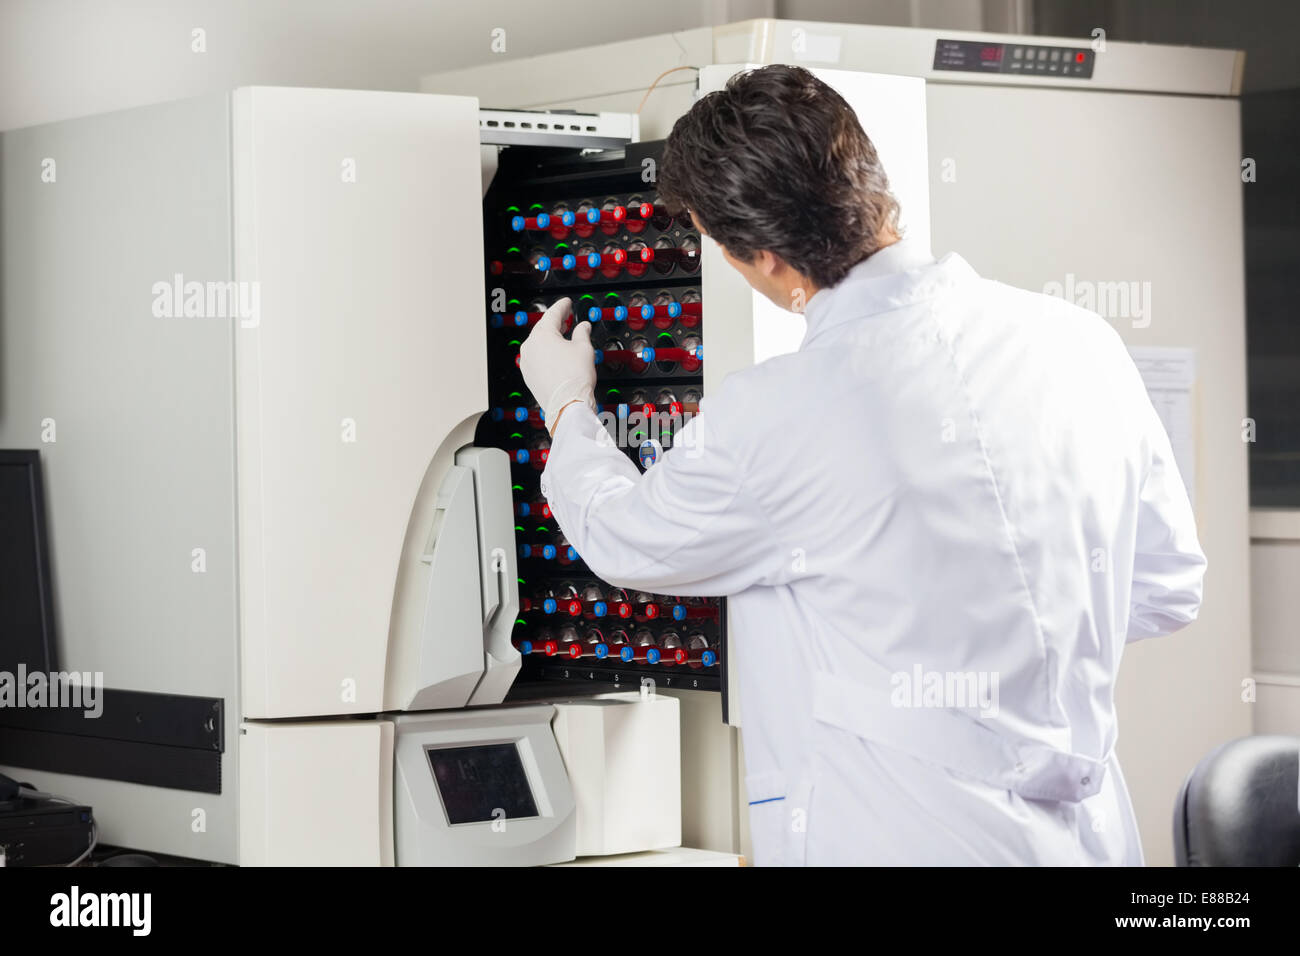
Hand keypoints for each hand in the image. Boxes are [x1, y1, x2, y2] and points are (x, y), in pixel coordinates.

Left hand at [518, 297, 596, 435]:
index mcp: (542, 335)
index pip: (553, 314)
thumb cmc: (574, 378)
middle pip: (543, 328)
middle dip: (556, 322)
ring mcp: (527, 362)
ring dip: (551, 339)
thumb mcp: (584, 348)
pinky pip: (537, 358)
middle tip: (566, 317)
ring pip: (539, 344)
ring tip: (563, 337)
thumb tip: (583, 327)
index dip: (562, 306)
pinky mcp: (528, 376)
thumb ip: (582, 333)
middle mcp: (530, 346)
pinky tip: (557, 356)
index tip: (566, 303)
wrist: (567, 405)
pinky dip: (546, 354)